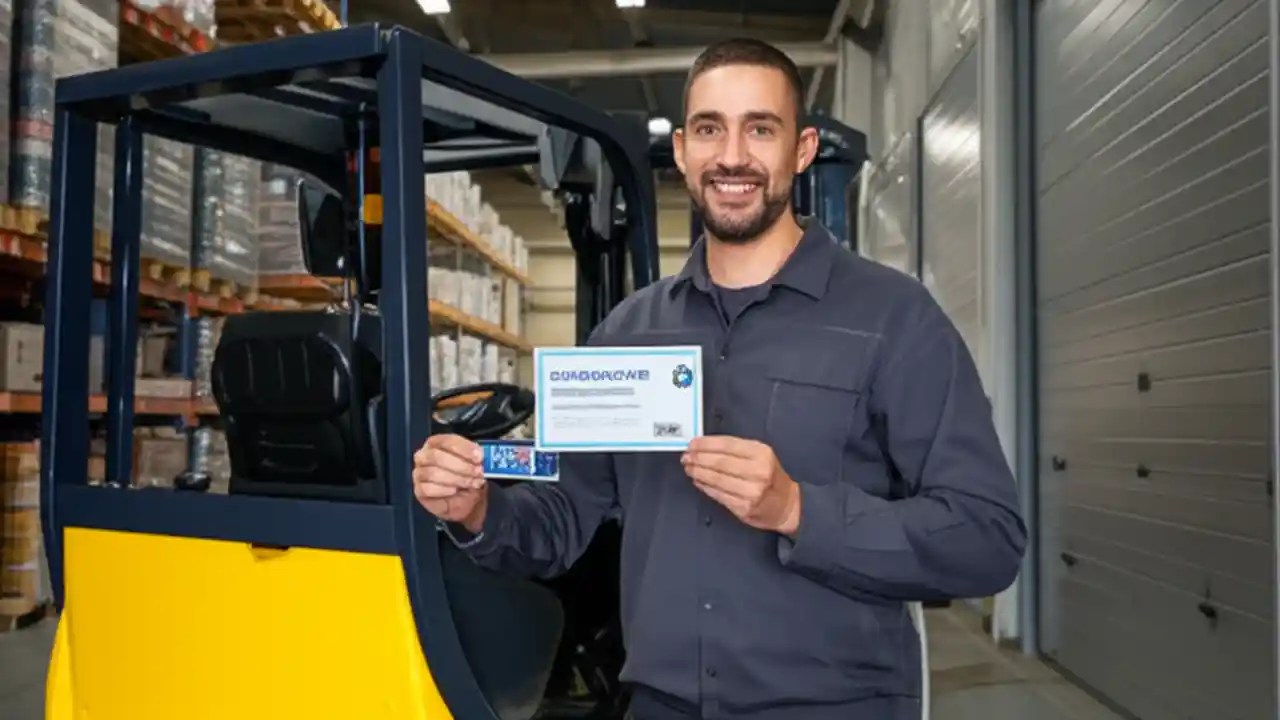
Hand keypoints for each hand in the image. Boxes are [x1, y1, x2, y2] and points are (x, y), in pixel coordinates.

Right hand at [413, 434, 488, 533]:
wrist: (466, 501)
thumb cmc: (468, 479)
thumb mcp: (476, 466)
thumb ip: (477, 458)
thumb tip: (482, 457)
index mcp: (438, 443)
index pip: (447, 440)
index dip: (464, 448)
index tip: (479, 457)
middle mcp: (425, 455)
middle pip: (437, 456)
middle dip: (461, 465)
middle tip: (477, 472)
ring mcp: (419, 473)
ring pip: (433, 473)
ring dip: (456, 479)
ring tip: (470, 483)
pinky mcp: (418, 490)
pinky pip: (427, 489)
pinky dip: (444, 490)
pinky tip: (455, 491)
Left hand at [681, 436, 800, 536]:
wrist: (787, 505)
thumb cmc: (771, 478)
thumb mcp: (762, 455)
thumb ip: (736, 449)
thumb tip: (705, 446)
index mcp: (761, 454)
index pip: (727, 445)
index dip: (705, 444)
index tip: (692, 444)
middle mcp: (758, 472)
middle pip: (718, 462)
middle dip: (698, 458)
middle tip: (686, 456)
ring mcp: (750, 492)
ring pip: (715, 479)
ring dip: (698, 472)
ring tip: (689, 467)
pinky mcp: (743, 508)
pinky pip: (717, 494)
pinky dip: (704, 486)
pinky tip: (698, 481)